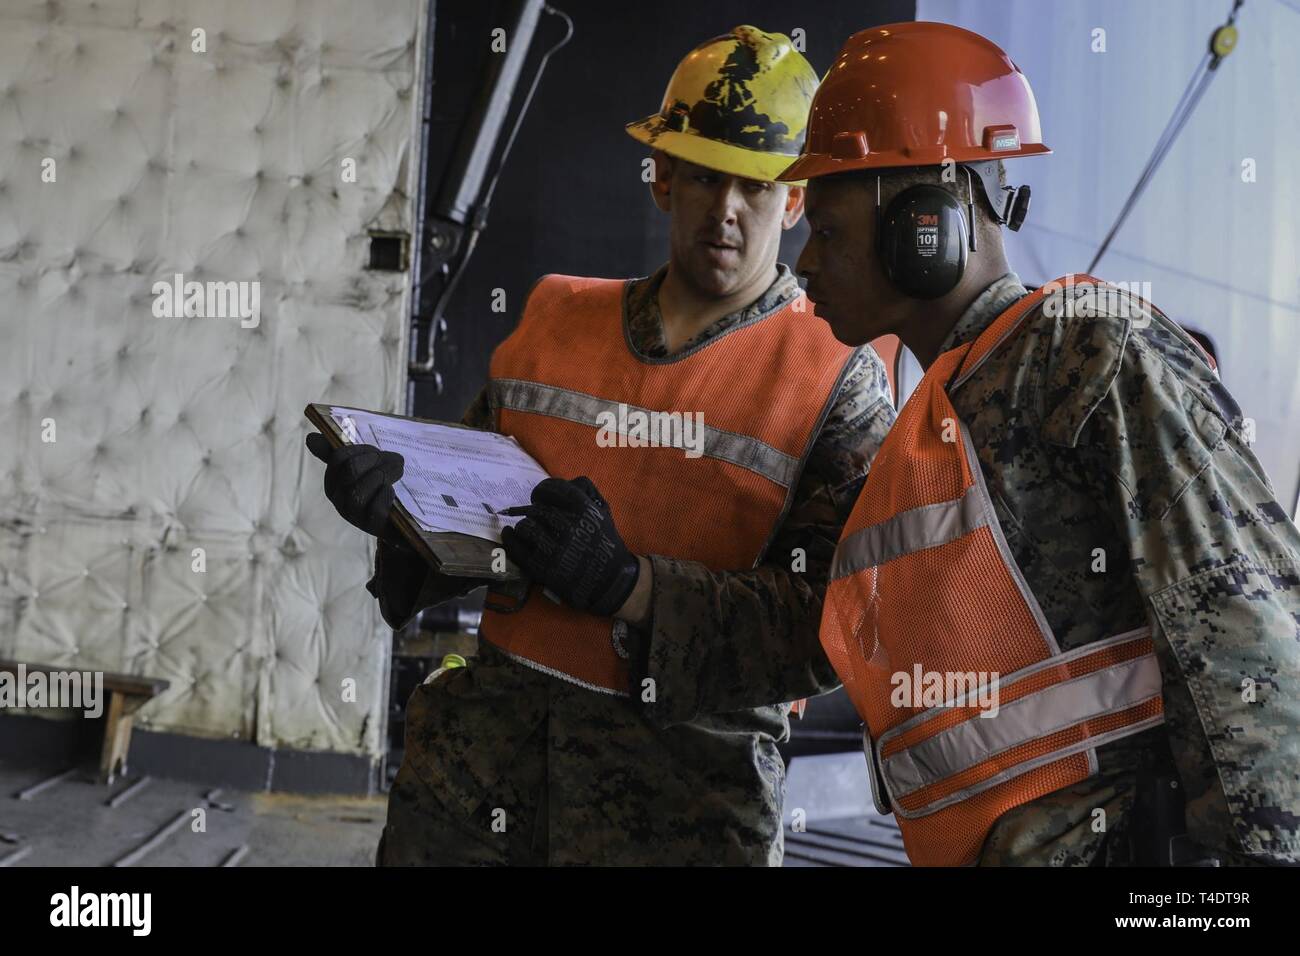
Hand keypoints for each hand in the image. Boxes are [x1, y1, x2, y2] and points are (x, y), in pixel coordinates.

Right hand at [305, 433, 410, 549]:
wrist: (401, 516)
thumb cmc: (378, 485)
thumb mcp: (362, 463)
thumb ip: (338, 452)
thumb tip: (310, 438)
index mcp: (333, 481)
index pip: (339, 458)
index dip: (361, 450)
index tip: (377, 453)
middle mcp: (339, 500)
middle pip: (350, 471)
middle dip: (374, 461)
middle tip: (393, 461)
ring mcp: (354, 516)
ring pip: (359, 491)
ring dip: (383, 476)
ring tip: (396, 472)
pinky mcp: (372, 526)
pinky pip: (374, 509)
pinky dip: (385, 495)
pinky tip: (391, 491)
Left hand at [501, 476, 638, 616]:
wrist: (610, 582)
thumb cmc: (604, 544)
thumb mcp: (602, 513)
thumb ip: (584, 492)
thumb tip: (555, 487)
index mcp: (584, 511)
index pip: (552, 489)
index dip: (542, 491)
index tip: (540, 497)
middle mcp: (569, 527)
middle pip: (537, 509)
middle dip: (534, 512)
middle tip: (536, 518)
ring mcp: (554, 549)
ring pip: (525, 526)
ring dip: (524, 526)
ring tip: (528, 530)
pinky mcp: (541, 568)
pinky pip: (516, 547)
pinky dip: (509, 538)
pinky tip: (509, 534)